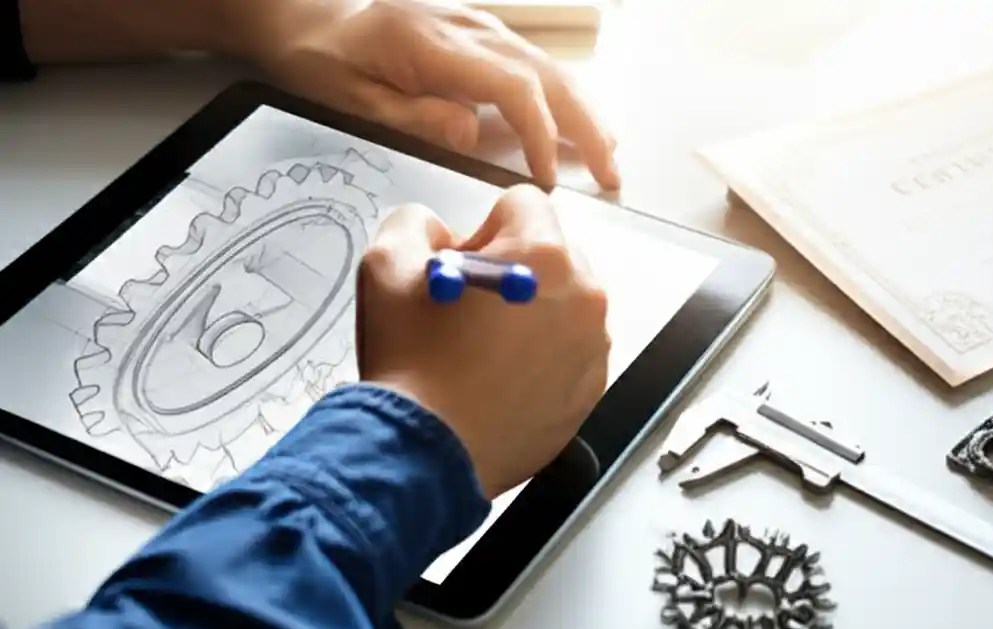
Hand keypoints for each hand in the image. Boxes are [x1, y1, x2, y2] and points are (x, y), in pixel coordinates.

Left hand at [228, 0, 619, 189]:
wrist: (315, 22)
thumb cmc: (328, 62)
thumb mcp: (356, 101)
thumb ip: (414, 118)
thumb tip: (469, 136)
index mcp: (434, 41)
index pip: (512, 86)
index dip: (539, 133)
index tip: (548, 177)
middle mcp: (466, 26)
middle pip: (545, 75)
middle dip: (584, 126)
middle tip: (610, 173)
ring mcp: (479, 26)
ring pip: (549, 67)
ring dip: (585, 111)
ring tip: (611, 153)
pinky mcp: (483, 35)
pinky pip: (536, 65)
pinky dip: (566, 96)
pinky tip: (584, 119)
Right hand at [355, 186, 609, 498]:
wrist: (424, 453)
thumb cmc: (408, 360)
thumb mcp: (386, 264)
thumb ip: (415, 223)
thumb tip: (439, 232)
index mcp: (543, 256)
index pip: (523, 204)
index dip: (483, 227)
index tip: (461, 265)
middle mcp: (583, 297)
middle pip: (553, 253)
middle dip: (514, 268)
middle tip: (470, 308)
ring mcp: (592, 348)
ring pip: (565, 304)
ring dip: (531, 311)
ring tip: (482, 348)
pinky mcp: (590, 391)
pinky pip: (570, 352)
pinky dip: (542, 356)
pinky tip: (499, 378)